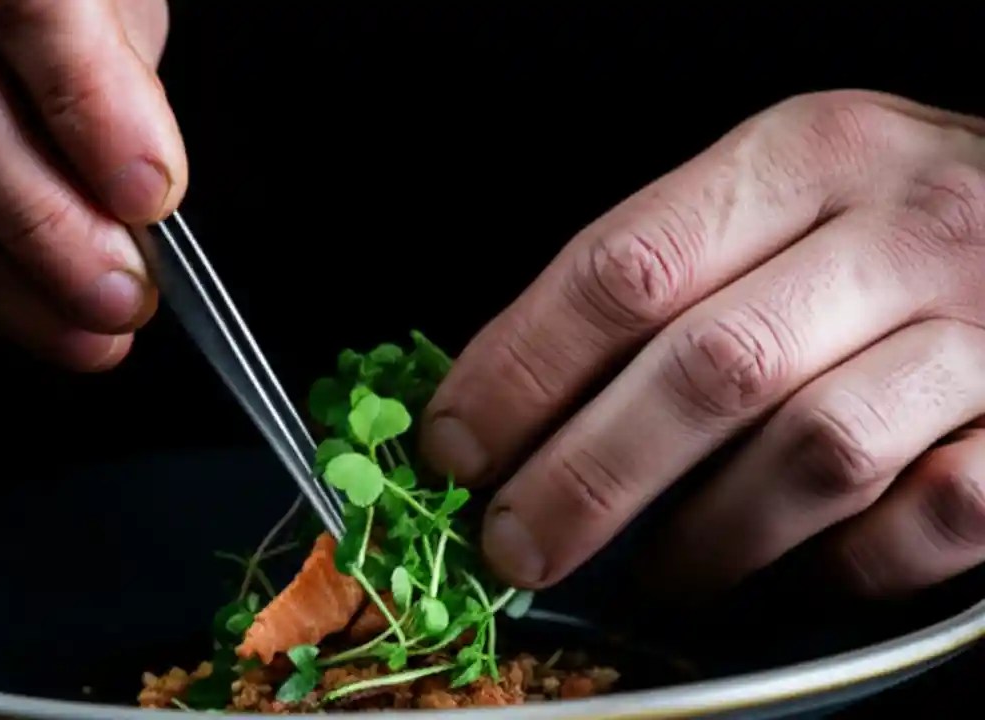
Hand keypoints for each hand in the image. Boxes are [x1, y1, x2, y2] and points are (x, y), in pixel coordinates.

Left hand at [420, 90, 984, 597]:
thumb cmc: (890, 224)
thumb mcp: (781, 195)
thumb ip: (667, 275)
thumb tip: (511, 395)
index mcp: (805, 155)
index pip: (625, 268)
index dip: (521, 368)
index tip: (456, 444)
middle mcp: (900, 229)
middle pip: (706, 369)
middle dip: (586, 476)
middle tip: (517, 545)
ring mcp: (984, 329)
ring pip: (812, 452)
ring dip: (707, 537)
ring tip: (652, 575)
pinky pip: (924, 517)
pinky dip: (843, 561)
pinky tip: (795, 566)